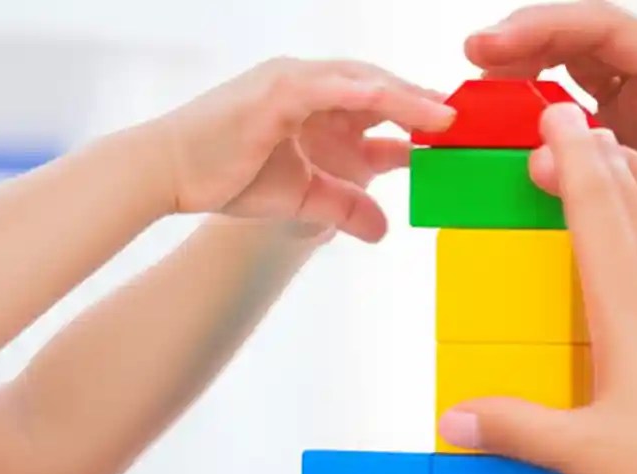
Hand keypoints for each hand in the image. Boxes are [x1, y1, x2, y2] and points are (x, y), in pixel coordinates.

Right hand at [153, 58, 454, 240]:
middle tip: (464, 121)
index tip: (455, 135)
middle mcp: (309, 85)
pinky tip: (387, 100)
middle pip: (380, 85)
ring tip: (443, 115)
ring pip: (361, 81)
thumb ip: (346, 207)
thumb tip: (384, 229)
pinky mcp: (273, 91)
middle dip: (422, 102)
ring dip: (404, 96)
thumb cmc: (229, 179)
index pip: (379, 103)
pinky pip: (323, 86)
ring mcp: (291, 81)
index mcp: (318, 104)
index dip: (417, 116)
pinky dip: (356, 91)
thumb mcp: (304, 198)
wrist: (171, 175)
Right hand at [437, 104, 636, 473]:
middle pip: (624, 205)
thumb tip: (451, 419)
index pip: (596, 212)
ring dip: (618, 189)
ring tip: (596, 160)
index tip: (552, 114)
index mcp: (634, 304)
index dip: (571, 159)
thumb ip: (518, 430)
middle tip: (564, 114)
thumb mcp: (590, 453)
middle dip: (590, 155)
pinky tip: (636, 252)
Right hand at [468, 2, 636, 328]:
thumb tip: (542, 156)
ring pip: (568, 73)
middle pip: (581, 40)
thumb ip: (627, 181)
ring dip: (521, 78)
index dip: (544, 27)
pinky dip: (530, 121)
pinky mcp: (620, 149)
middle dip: (523, 45)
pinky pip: (565, 120)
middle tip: (471, 62)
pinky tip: (501, 134)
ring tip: (477, 96)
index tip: (489, 45)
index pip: (608, 28)